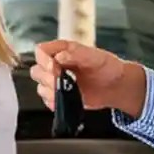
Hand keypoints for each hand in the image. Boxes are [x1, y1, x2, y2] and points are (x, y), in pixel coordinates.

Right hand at [31, 40, 145, 116]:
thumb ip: (77, 53)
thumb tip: (60, 56)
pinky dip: (54, 101)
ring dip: (50, 91)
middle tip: (59, 81)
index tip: (53, 67)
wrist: (116, 86)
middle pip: (37, 70)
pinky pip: (48, 100)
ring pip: (40, 87)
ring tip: (66, 91)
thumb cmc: (107, 67)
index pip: (41, 51)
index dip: (43, 60)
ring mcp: (57, 81)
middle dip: (46, 77)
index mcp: (63, 51)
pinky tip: (67, 99)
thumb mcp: (95, 56)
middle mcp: (56, 65)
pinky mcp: (60, 95)